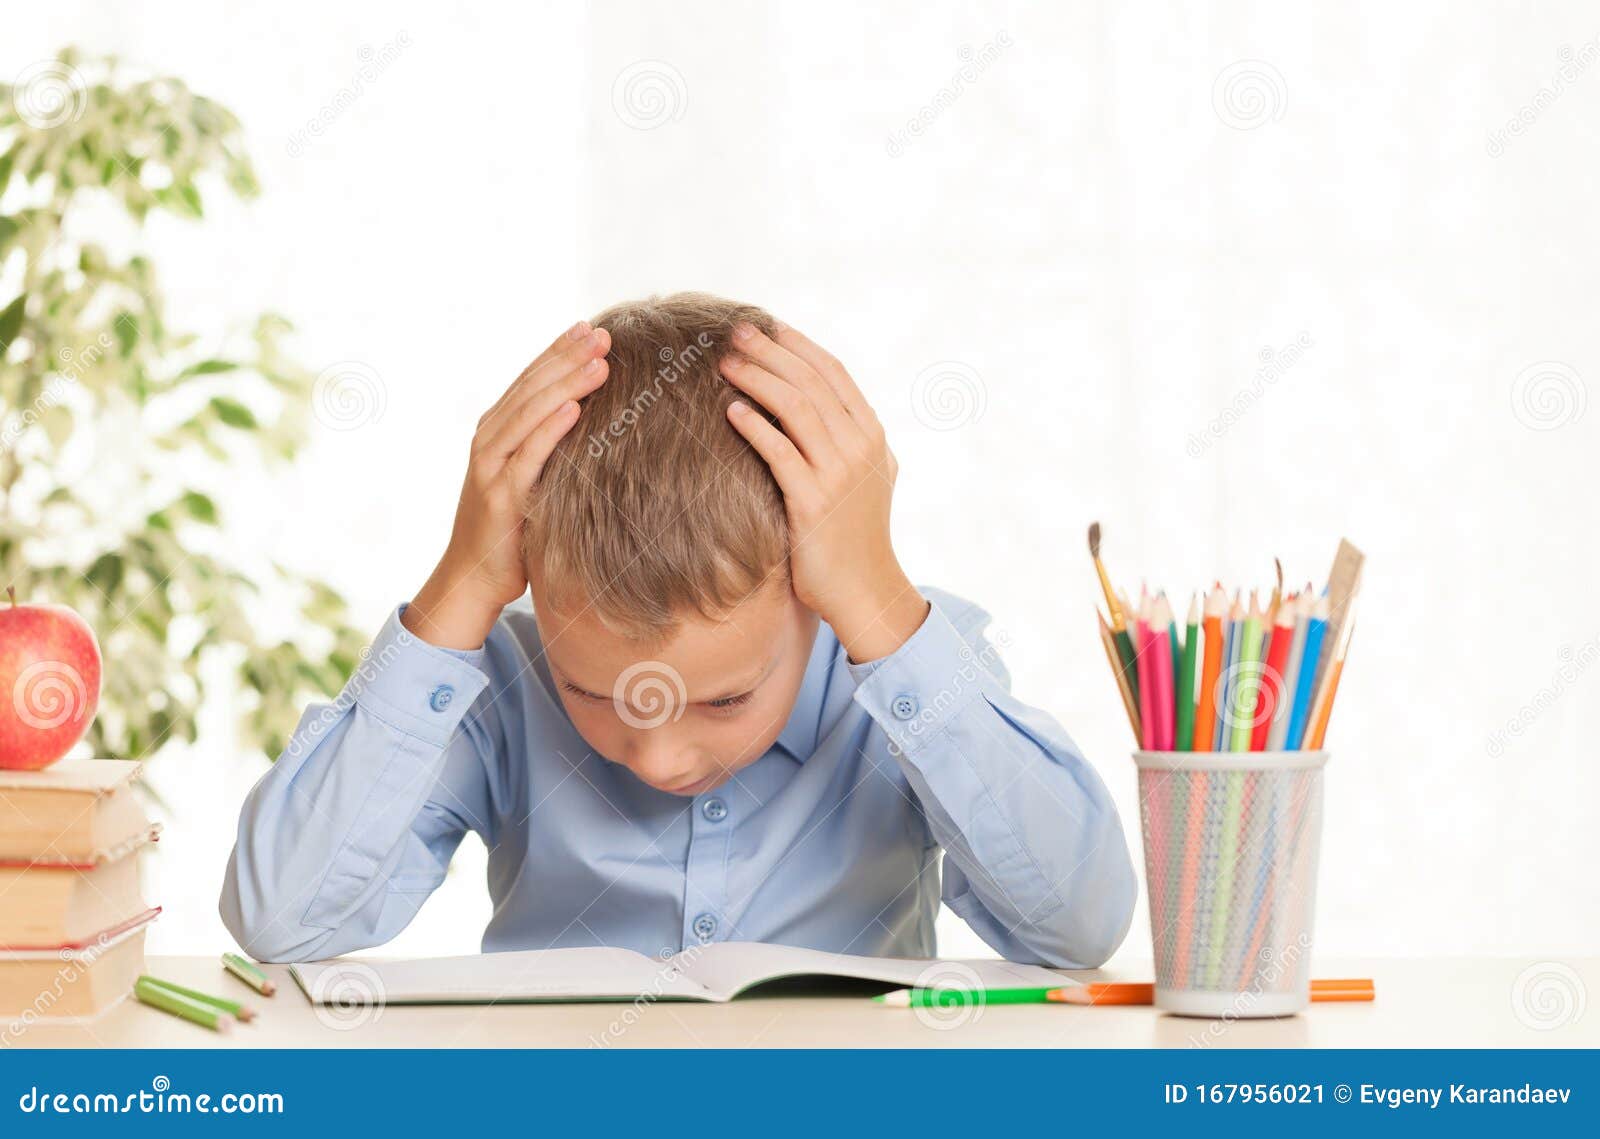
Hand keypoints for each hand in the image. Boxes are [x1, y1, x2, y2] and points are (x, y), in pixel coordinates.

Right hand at [404, 321, 610, 648]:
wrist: (476, 574)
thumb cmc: (512, 524)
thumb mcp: (529, 474)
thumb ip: (547, 444)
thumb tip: (587, 413)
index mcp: (496, 429)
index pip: (531, 379)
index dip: (559, 351)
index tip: (591, 328)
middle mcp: (489, 439)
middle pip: (532, 387)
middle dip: (568, 358)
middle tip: (603, 334)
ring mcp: (492, 466)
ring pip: (531, 413)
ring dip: (566, 384)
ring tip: (599, 361)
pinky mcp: (501, 496)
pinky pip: (529, 456)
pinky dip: (551, 430)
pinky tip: (575, 409)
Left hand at [721, 322, 927, 662]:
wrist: (865, 590)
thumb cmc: (856, 534)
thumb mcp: (867, 476)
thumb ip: (848, 438)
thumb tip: (817, 402)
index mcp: (872, 434)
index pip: (833, 372)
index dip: (798, 345)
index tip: (766, 325)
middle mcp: (859, 447)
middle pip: (810, 382)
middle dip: (770, 352)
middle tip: (734, 333)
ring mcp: (838, 474)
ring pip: (795, 408)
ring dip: (757, 379)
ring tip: (724, 364)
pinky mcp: (813, 503)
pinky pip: (779, 453)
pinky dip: (755, 427)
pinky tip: (731, 411)